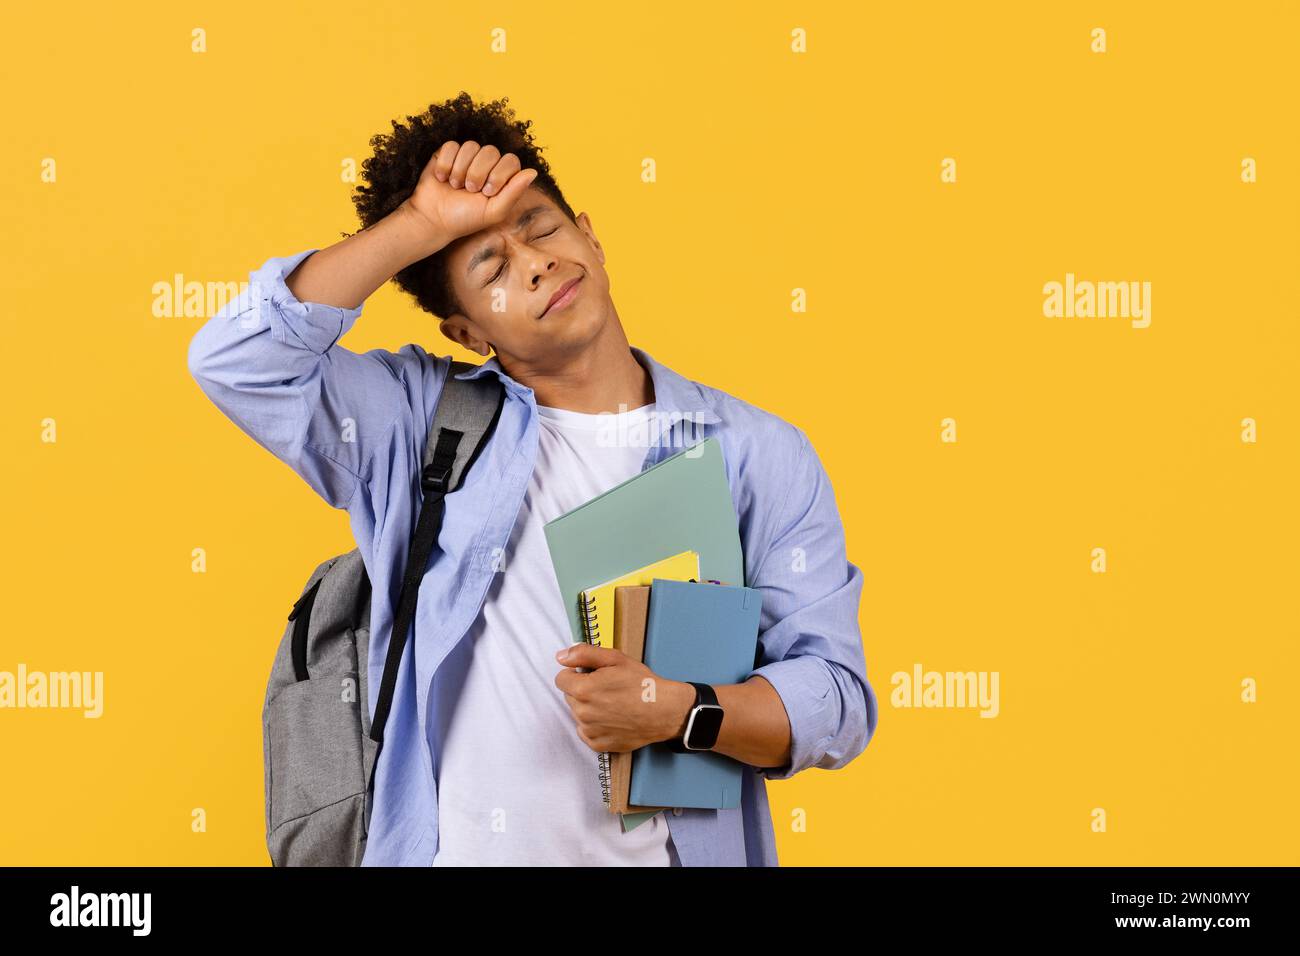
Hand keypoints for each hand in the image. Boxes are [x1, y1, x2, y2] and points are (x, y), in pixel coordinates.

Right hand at [400, 140, 539, 244]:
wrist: (433, 218)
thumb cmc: (465, 219)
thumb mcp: (494, 211)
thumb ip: (514, 192)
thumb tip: (533, 172)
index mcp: (502, 177)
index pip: (511, 160)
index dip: (499, 174)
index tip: (487, 192)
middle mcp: (486, 165)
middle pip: (491, 151)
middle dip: (478, 172)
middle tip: (469, 190)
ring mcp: (467, 157)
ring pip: (470, 146)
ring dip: (460, 169)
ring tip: (454, 186)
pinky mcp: (448, 153)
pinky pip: (451, 145)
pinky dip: (445, 163)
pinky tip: (442, 178)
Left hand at [553, 644, 693, 752]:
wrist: (664, 711)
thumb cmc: (643, 684)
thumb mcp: (615, 659)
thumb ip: (584, 654)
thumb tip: (561, 656)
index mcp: (583, 690)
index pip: (561, 679)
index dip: (576, 674)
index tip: (591, 675)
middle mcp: (583, 713)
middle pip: (570, 696)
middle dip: (583, 690)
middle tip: (606, 688)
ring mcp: (590, 731)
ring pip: (578, 714)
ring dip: (589, 707)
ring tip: (612, 703)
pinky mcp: (598, 744)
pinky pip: (586, 732)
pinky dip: (595, 725)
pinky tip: (612, 717)